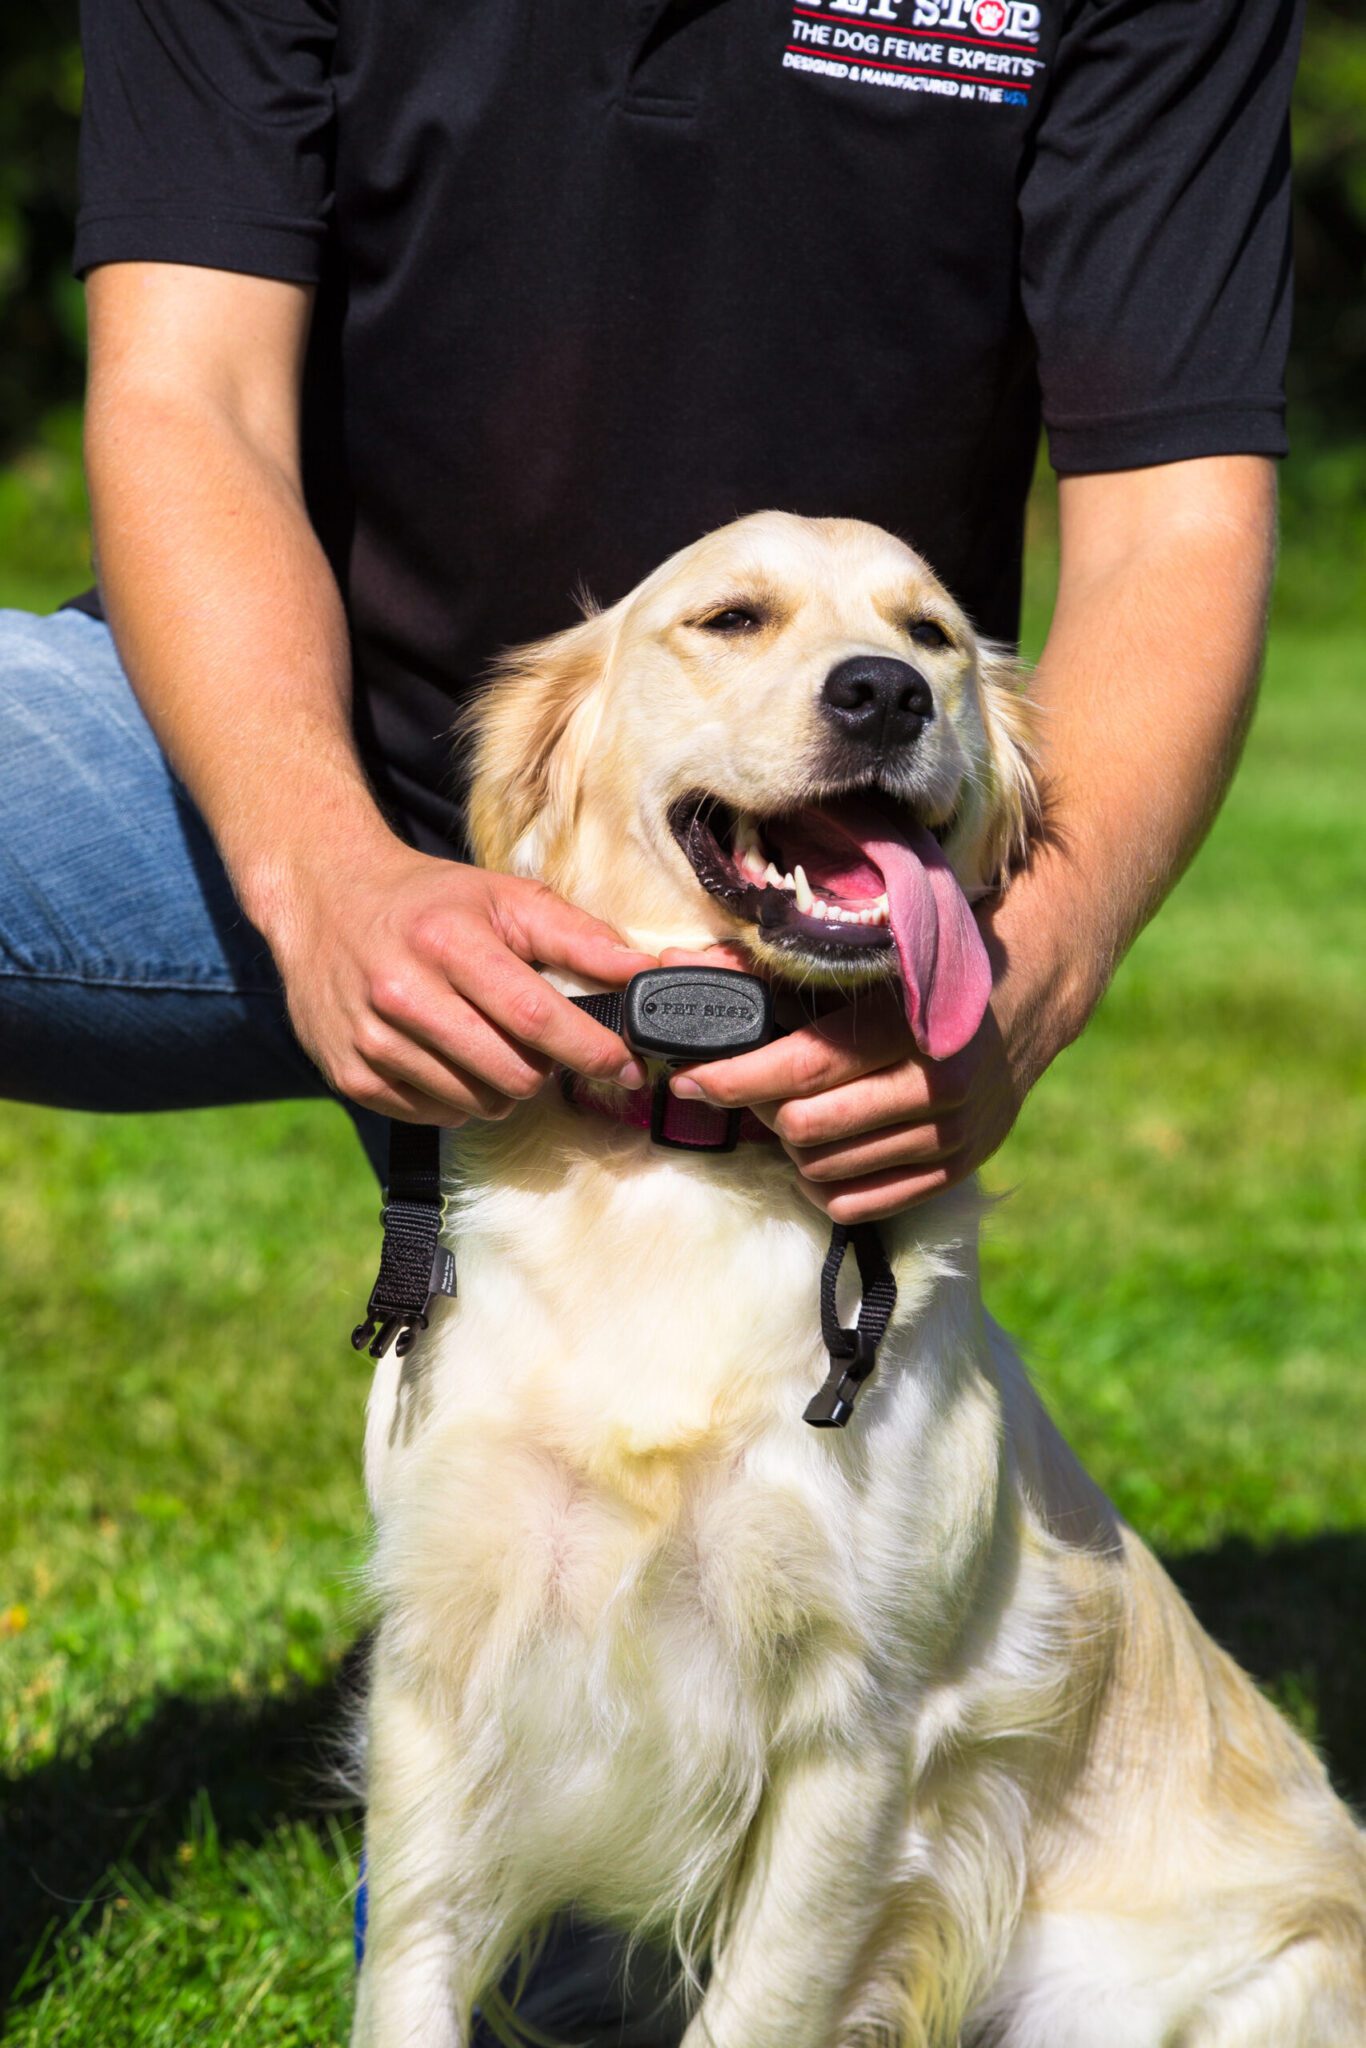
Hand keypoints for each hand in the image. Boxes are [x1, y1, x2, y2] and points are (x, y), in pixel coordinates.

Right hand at [262, 838, 655, 1123]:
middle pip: (510, 1073)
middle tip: (544, 1045)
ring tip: (490, 1043)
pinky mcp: (349, 1075)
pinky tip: (449, 1055)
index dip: (590, 1049)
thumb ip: (580, 937)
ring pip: (476, 1102)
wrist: (325, 899)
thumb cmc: (431, 902)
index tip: (626, 1065)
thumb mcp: (505, 897)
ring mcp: (371, 1040)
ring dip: (503, 1086)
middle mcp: (401, 992)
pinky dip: (459, 1096)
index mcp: (447, 941)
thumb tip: (645, 977)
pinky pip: (435, 1114)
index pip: (535, 1017)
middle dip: (546, 1071)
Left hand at [660, 933, 1054, 1223]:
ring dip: (791, 1146)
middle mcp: (940, 1086)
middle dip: (762, 1109)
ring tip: (787, 1112)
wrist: (1029, 994)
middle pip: (810, 1126)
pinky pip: (862, 1203)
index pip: (807, 1065)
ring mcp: (953, 1135)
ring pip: (828, 1169)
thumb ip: (775, 971)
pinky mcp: (957, 1169)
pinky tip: (815, 1153)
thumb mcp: (865, 956)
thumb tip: (674, 968)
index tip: (688, 1077)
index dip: (738, 1076)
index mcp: (916, 1025)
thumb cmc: (927, 967)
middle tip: (745, 1086)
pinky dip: (823, 1183)